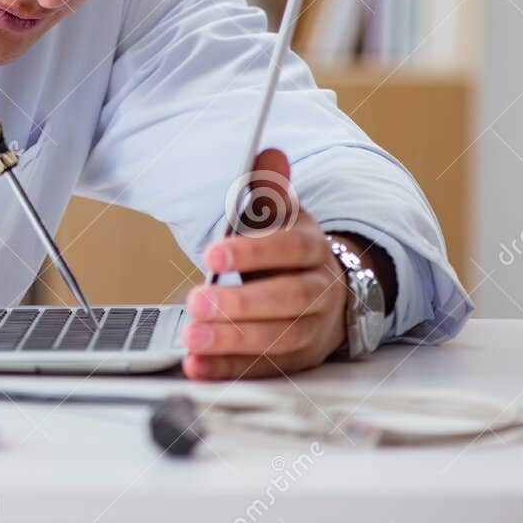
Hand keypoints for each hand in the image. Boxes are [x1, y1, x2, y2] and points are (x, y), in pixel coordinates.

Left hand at [180, 147, 347, 379]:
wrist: (331, 294)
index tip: (212, 252)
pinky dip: (228, 370)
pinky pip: (264, 369)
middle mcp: (320, 291)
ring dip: (232, 342)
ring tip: (192, 336)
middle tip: (195, 301)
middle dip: (241, 304)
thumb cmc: (290, 251)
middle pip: (288, 299)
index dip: (253, 251)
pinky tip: (196, 366)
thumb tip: (269, 152)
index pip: (290, 248)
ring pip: (279, 339)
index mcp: (313, 248)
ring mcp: (312, 329)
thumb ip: (270, 188)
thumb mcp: (281, 215)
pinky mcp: (297, 361)